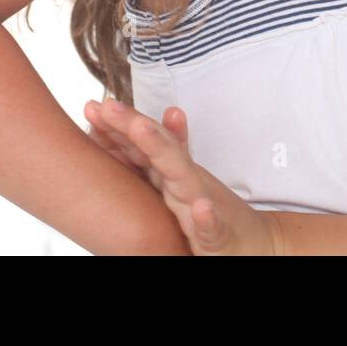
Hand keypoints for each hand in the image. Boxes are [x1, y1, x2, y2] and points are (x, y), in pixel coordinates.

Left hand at [84, 98, 282, 255]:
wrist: (254, 242)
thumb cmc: (208, 211)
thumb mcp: (180, 181)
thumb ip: (162, 153)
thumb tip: (147, 118)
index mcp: (170, 175)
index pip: (143, 146)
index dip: (119, 126)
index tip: (93, 107)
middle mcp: (185, 185)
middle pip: (158, 151)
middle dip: (133, 126)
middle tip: (108, 105)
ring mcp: (202, 207)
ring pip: (183, 179)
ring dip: (165, 154)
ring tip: (142, 131)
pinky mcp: (219, 236)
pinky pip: (212, 227)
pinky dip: (207, 217)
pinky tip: (200, 208)